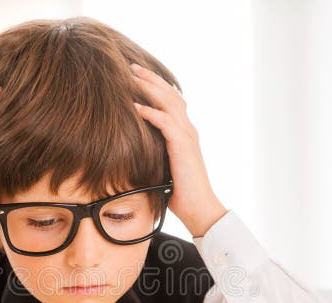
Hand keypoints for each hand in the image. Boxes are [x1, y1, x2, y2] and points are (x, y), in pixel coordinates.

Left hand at [129, 63, 226, 237]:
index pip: (171, 101)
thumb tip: (132, 148)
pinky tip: (136, 107)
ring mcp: (187, 136)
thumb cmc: (180, 193)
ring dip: (149, 88)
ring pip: (169, 103)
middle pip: (170, 94)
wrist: (199, 208)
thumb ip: (154, 152)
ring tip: (132, 76)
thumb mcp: (163, 166)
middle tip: (132, 66)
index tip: (137, 76)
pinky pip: (166, 123)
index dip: (156, 86)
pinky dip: (150, 113)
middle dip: (151, 78)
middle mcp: (188, 130)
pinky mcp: (183, 147)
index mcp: (184, 133)